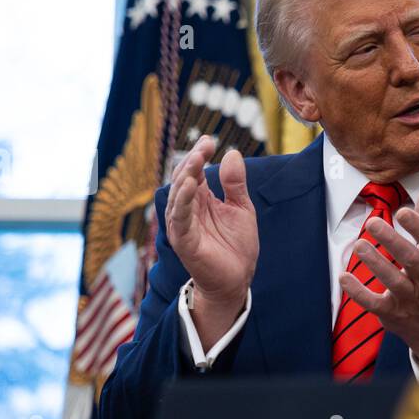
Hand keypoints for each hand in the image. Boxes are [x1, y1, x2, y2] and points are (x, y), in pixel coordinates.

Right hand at [165, 137, 257, 344]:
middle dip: (192, 161)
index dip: (199, 155)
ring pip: (177, 195)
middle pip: (182, 179)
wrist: (237, 279)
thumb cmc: (237, 246)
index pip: (194, 171)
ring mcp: (183, 224)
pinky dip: (182, 201)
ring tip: (196, 160)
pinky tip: (190, 185)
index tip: (210, 140)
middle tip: (204, 146)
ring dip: (185, 176)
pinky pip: (179, 217)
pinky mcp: (184, 240)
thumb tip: (232, 153)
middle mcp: (187, 209)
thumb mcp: (242, 208)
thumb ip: (235, 183)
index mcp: (200, 199)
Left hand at [339, 191, 418, 366]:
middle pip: (412, 261)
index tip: (402, 211)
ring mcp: (411, 300)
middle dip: (393, 241)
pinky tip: (343, 276)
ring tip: (359, 245)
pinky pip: (375, 303)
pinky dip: (359, 292)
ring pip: (395, 282)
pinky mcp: (393, 314)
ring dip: (376, 263)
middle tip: (372, 222)